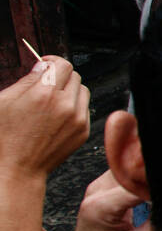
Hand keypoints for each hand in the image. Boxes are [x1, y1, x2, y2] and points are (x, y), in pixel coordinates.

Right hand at [0, 56, 89, 181]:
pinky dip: (74, 107)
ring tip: (51, 102)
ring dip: (69, 91)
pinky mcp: (83, 131)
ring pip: (82, 91)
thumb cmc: (5, 137)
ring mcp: (77, 119)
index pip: (62, 65)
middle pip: (74, 76)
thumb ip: (26, 80)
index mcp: (44, 94)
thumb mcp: (4, 101)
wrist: (18, 168)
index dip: (52, 62)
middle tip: (45, 85)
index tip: (45, 66)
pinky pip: (84, 108)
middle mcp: (65, 105)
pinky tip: (56, 116)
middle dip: (60, 77)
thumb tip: (42, 66)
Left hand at [65, 170, 150, 230]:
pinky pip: (129, 171)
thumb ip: (158, 226)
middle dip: (157, 176)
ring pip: (131, 166)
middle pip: (134, 170)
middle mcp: (96, 192)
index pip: (139, 184)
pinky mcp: (105, 184)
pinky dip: (144, 177)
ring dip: (150, 175)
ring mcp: (98, 186)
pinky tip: (157, 187)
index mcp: (99, 208)